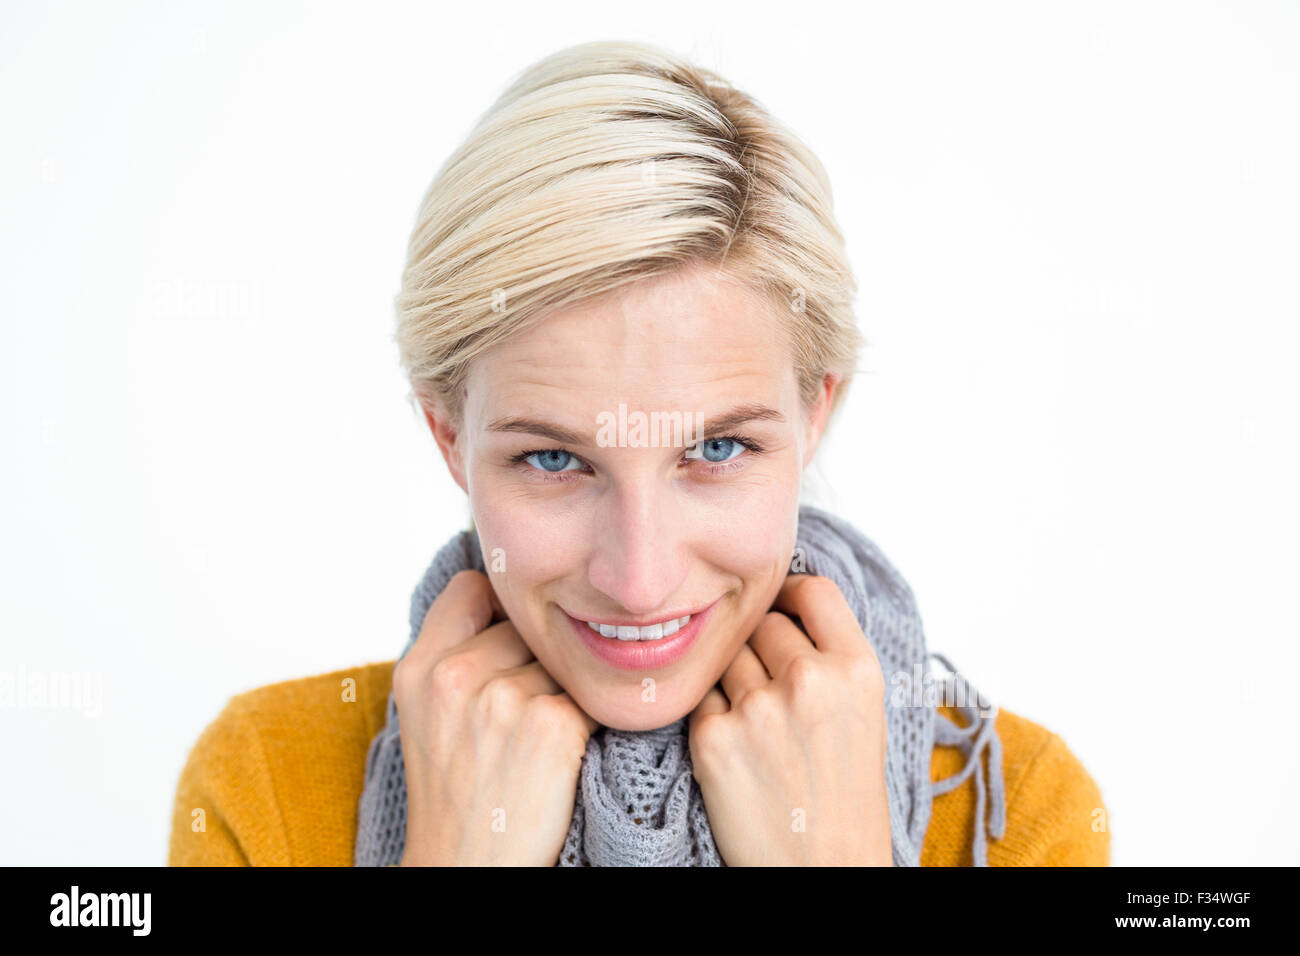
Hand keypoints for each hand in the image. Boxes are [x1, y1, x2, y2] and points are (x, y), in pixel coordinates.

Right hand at [392, 569, 598, 865]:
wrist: (466, 868)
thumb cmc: (456, 792)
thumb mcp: (428, 714)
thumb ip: (454, 653)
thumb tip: (508, 596)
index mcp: (419, 668)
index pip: (473, 587)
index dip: (499, 608)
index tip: (510, 640)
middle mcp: (455, 675)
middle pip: (527, 626)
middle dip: (535, 661)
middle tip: (523, 715)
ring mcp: (503, 699)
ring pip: (563, 662)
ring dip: (565, 692)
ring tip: (540, 740)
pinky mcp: (551, 725)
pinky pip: (592, 696)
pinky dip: (592, 719)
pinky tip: (568, 752)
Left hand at [687, 574, 891, 865]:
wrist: (825, 871)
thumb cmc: (847, 797)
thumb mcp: (865, 713)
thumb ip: (830, 656)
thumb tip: (782, 601)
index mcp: (857, 668)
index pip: (812, 589)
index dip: (789, 592)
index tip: (779, 606)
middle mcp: (809, 680)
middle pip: (761, 623)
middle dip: (759, 649)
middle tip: (773, 696)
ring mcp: (757, 708)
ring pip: (725, 658)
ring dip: (732, 682)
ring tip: (759, 731)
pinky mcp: (713, 739)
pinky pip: (700, 699)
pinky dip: (711, 719)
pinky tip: (738, 753)